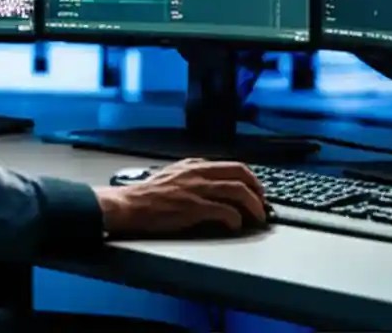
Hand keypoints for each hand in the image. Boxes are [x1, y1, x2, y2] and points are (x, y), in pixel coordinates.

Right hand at [94, 158, 266, 235]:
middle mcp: (199, 173)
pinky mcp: (193, 208)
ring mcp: (197, 190)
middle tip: (262, 204)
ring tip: (257, 217)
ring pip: (238, 191)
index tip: (257, 191)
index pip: (233, 166)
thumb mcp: (174, 175)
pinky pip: (224, 211)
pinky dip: (235, 219)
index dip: (251, 179)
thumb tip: (215, 186)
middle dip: (258, 190)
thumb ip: (194, 176)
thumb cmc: (148, 194)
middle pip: (241, 175)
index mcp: (196, 165)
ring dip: (253, 206)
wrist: (128, 204)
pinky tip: (236, 226)